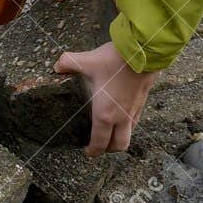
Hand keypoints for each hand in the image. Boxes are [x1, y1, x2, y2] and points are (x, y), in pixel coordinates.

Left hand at [52, 38, 156, 155]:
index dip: (93, 151)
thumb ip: (68, 63)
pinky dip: (127, 123)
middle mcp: (121, 117)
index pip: (99, 143)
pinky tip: (121, 111)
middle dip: (109, 149)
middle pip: (118, 145)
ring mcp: (134, 110)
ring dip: (119, 136)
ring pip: (129, 134)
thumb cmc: (115, 60)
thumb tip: (57, 66)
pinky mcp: (143, 101)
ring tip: (110, 130)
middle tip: (99, 144)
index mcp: (105, 114)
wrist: (145, 51)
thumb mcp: (87, 61)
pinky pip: (135, 120)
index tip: (87, 151)